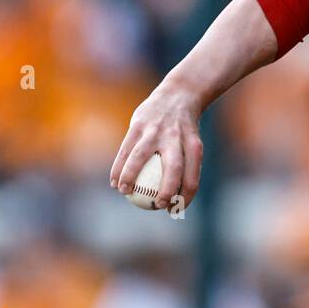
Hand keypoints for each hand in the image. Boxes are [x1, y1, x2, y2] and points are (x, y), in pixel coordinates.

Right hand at [110, 81, 204, 209]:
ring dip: (130, 177)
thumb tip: (175, 200)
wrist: (178, 96)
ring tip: (125, 192)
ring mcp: (156, 130)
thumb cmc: (184, 129)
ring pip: (141, 158)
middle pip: (173, 169)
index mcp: (194, 147)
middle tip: (156, 205)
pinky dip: (119, 167)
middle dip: (166, 190)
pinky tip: (114, 181)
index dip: (184, 199)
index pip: (192, 179)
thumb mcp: (192, 144)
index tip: (173, 211)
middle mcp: (176, 138)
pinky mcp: (139, 124)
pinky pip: (125, 150)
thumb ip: (185, 168)